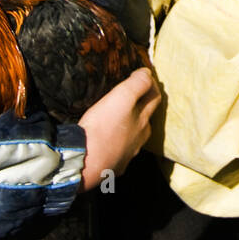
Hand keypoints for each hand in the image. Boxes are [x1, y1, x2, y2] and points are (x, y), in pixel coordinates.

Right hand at [78, 67, 160, 190]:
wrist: (84, 161)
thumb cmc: (103, 127)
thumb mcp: (122, 97)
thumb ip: (138, 84)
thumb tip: (148, 73)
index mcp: (143, 121)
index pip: (155, 98)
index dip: (151, 83)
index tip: (140, 74)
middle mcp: (140, 139)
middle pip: (145, 119)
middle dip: (142, 105)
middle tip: (129, 96)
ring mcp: (127, 155)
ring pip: (133, 137)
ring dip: (128, 126)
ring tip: (116, 118)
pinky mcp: (114, 166)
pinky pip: (118, 152)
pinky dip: (115, 143)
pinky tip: (106, 141)